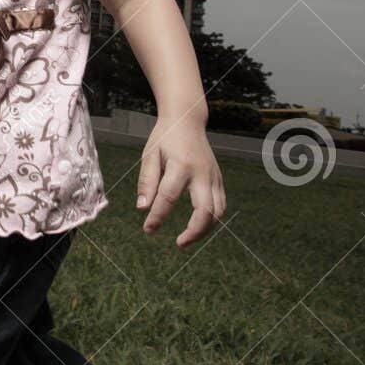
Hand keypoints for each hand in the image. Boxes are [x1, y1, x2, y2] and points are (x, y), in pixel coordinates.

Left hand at [136, 116, 225, 246]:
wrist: (187, 120)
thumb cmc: (165, 138)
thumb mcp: (150, 155)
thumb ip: (147, 182)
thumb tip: (143, 208)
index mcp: (181, 165)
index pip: (169, 197)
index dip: (158, 217)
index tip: (148, 229)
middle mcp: (201, 172)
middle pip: (205, 210)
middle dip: (194, 232)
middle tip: (179, 244)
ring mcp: (213, 176)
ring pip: (218, 211)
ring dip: (205, 230)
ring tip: (187, 239)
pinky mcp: (219, 179)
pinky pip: (220, 204)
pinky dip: (211, 219)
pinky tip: (198, 225)